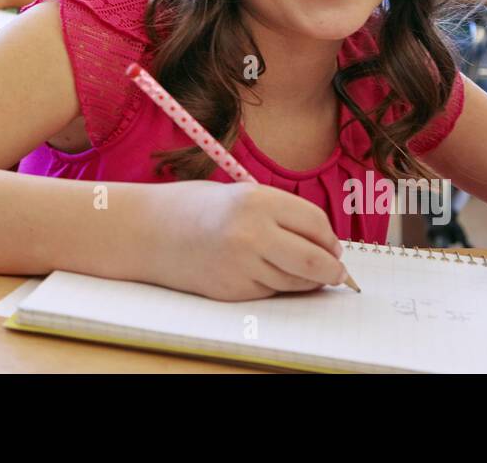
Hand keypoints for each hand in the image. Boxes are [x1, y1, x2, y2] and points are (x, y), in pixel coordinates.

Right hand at [147, 180, 348, 300]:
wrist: (148, 231)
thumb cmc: (196, 208)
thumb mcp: (242, 196)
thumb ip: (281, 215)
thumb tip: (325, 247)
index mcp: (257, 201)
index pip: (316, 225)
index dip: (330, 239)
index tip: (334, 247)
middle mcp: (252, 234)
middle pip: (314, 260)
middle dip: (332, 270)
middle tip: (337, 272)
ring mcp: (241, 265)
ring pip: (295, 281)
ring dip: (307, 281)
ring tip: (300, 269)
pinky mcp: (233, 290)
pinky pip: (271, 291)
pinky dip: (277, 285)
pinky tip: (265, 272)